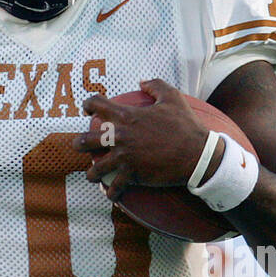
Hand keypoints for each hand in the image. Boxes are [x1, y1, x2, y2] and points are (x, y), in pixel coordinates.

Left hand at [73, 79, 214, 202]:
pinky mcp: (131, 175)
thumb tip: (142, 82)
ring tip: (93, 174)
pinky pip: (114, 188)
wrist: (196, 154)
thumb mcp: (173, 97)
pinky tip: (111, 194)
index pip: (96, 104)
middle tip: (80, 145)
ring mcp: (124, 157)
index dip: (88, 104)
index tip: (87, 109)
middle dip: (79, 143)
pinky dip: (111, 193)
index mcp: (126, 115)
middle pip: (85, 140)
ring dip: (92, 173)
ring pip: (95, 168)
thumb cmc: (185, 125)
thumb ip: (155, 85)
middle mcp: (120, 136)